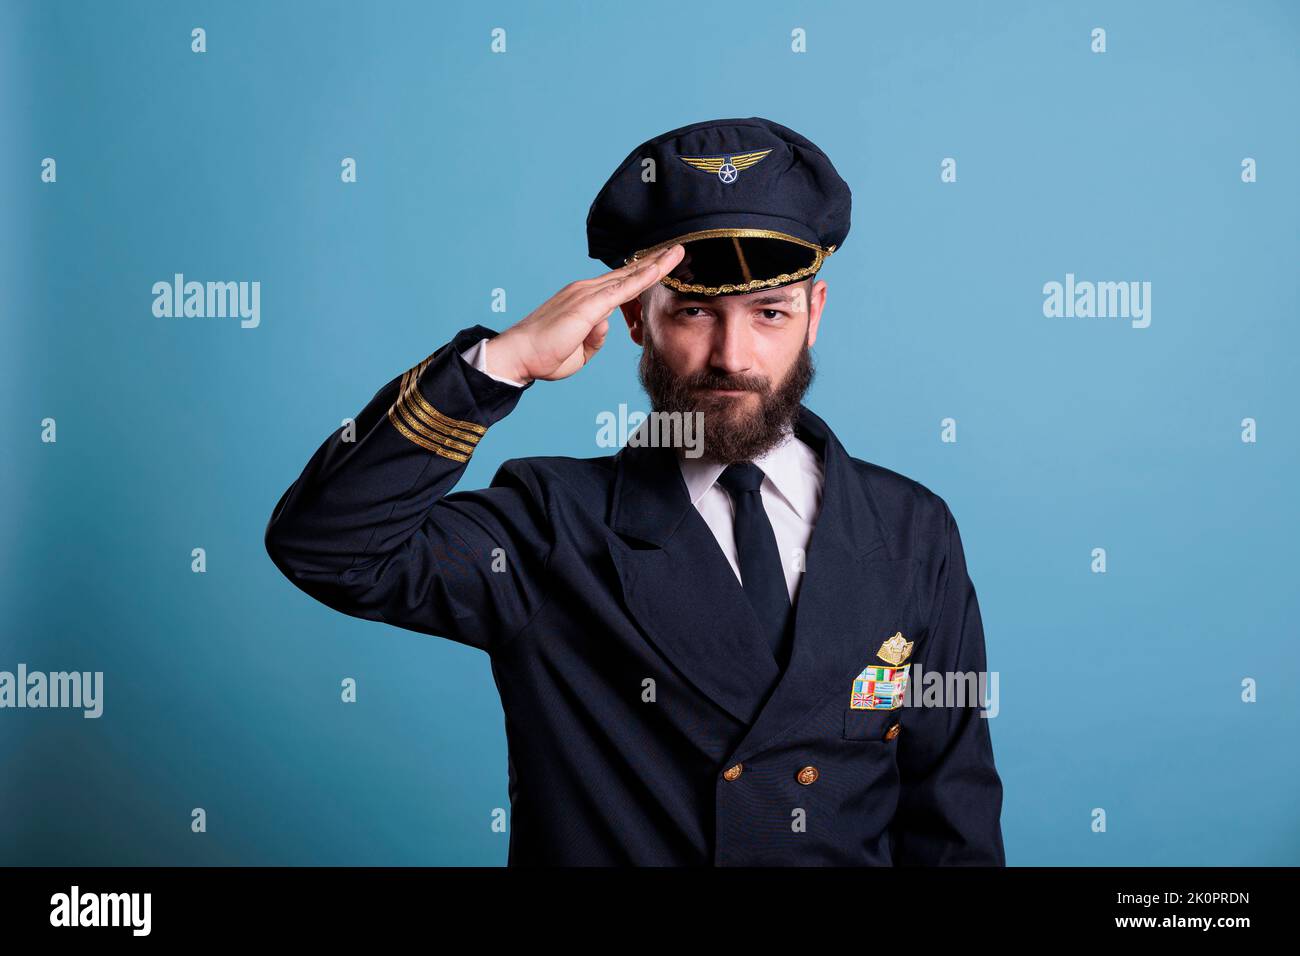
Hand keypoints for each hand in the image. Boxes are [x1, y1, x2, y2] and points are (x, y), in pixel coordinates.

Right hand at [484, 244, 684, 383]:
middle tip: (676, 250)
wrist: (518, 355)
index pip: (619, 283)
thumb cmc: (543, 356)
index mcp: (583, 300)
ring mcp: (587, 294)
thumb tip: (605, 326)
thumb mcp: (579, 350)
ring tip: (677, 252)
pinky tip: (661, 268)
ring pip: (630, 275)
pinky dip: (644, 277)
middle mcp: (586, 290)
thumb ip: (595, 338)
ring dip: (655, 264)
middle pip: (627, 273)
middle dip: (653, 261)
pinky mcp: (589, 304)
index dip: (641, 274)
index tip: (660, 266)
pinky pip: (624, 288)